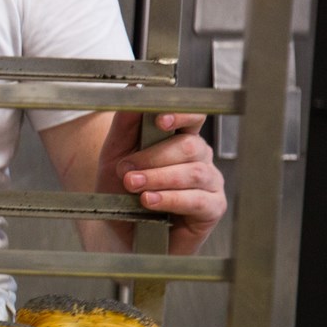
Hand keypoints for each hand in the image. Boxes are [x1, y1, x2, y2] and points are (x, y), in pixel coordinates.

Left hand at [96, 112, 226, 254]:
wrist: (118, 235)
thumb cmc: (122, 196)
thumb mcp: (115, 156)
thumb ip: (125, 125)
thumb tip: (135, 91)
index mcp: (179, 141)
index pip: (193, 118)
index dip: (182, 115)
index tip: (161, 119)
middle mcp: (199, 159)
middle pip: (189, 146)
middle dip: (153, 157)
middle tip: (126, 171)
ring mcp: (209, 184)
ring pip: (194, 172)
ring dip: (159, 177)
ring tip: (134, 186)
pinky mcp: (212, 209)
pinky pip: (199, 200)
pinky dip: (171, 198)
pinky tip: (150, 201)